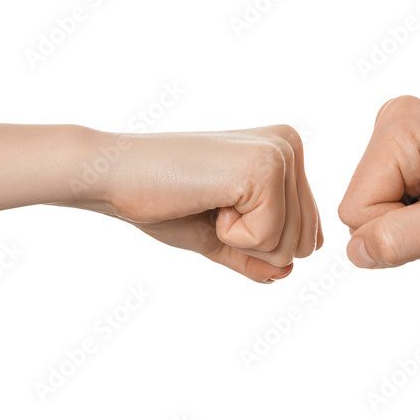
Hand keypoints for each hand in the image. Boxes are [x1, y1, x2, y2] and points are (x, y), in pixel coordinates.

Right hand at [82, 125, 322, 282]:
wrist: (112, 176)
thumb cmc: (160, 202)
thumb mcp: (217, 235)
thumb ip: (256, 255)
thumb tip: (287, 274)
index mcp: (285, 153)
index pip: (306, 233)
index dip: (256, 243)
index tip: (213, 206)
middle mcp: (290, 145)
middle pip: (305, 242)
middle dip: (253, 245)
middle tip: (208, 206)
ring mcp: (281, 153)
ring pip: (291, 245)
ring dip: (239, 240)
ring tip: (206, 200)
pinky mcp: (266, 168)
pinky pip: (270, 239)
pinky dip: (231, 236)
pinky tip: (205, 199)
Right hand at [338, 96, 419, 268]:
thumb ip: (398, 240)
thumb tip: (353, 252)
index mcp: (399, 125)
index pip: (355, 209)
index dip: (398, 230)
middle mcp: (395, 124)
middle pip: (359, 211)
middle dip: (406, 230)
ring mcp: (404, 144)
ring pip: (374, 218)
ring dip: (415, 232)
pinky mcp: (415, 163)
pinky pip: (391, 214)